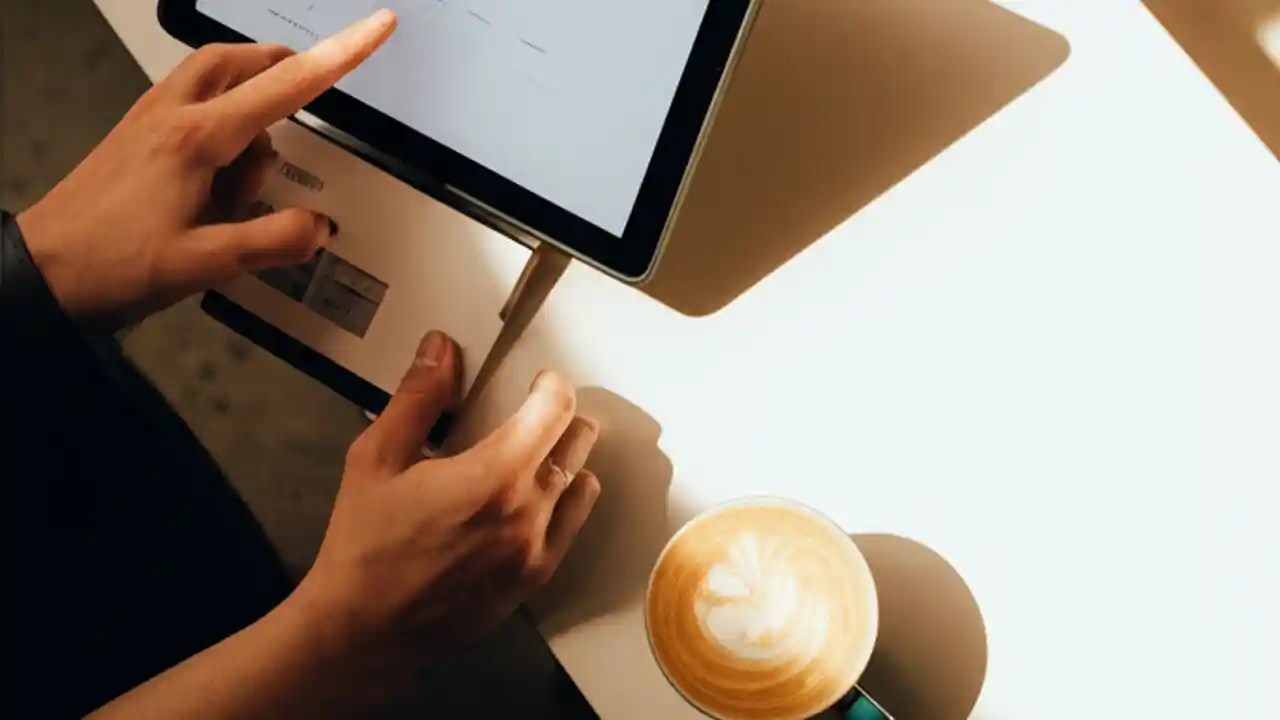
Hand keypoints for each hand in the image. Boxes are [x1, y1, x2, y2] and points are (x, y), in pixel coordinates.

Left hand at [15, 10, 397, 328]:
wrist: (46, 272)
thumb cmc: (113, 263)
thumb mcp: (206, 264)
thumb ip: (273, 241)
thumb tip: (319, 225)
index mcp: (196, 138)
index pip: (287, 85)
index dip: (340, 55)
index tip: (376, 27)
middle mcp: (172, 115)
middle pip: (243, 59)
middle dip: (284, 76)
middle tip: (306, 116)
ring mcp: (150, 120)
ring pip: (217, 79)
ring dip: (251, 115)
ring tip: (243, 189)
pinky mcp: (139, 135)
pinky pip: (195, 106)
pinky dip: (223, 130)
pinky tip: (216, 185)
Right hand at [292, 330, 602, 660]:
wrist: (362, 631)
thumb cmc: (364, 551)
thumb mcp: (377, 459)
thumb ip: (416, 399)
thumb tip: (439, 353)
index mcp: (493, 476)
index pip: (554, 410)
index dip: (551, 385)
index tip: (540, 380)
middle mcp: (526, 513)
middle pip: (576, 442)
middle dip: (560, 417)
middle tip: (536, 411)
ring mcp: (534, 550)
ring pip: (580, 484)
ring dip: (567, 459)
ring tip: (538, 452)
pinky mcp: (532, 577)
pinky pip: (572, 527)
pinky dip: (565, 503)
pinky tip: (539, 496)